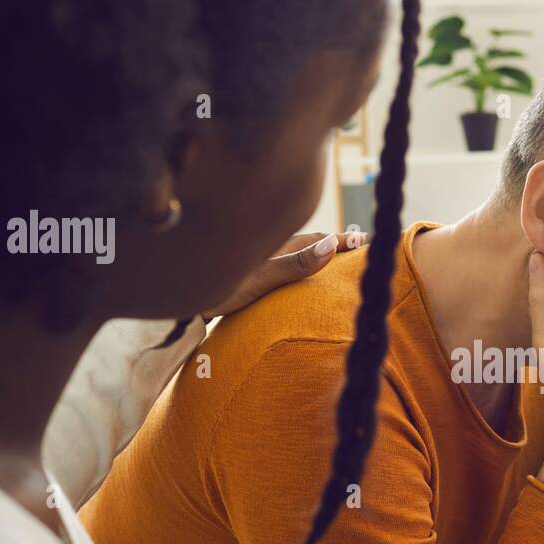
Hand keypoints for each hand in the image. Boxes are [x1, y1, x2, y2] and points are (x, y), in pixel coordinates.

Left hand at [202, 231, 365, 321]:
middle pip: (306, 242)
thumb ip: (295, 263)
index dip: (341, 241)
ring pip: (291, 252)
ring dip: (313, 252)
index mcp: (275, 245)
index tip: (365, 241)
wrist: (178, 304)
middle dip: (331, 242)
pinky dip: (294, 265)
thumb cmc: (218, 289)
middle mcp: (267, 248)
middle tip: (356, 245)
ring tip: (330, 256)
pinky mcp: (243, 274)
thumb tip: (331, 246)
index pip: (317, 240)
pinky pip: (278, 265)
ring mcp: (254, 260)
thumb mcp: (260, 278)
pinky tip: (290, 275)